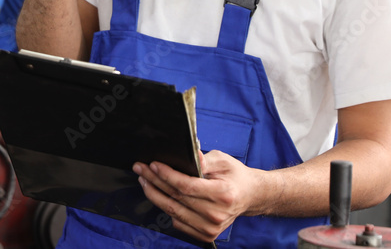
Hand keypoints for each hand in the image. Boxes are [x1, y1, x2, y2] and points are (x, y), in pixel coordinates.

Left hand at [133, 151, 265, 242]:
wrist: (249, 197)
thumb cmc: (235, 176)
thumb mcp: (223, 160)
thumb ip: (205, 159)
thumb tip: (191, 155)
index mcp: (223, 194)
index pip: (186, 186)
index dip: (167, 175)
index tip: (153, 164)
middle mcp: (217, 214)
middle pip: (176, 198)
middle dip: (154, 181)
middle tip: (140, 169)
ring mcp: (211, 228)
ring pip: (173, 212)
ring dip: (154, 195)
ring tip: (144, 180)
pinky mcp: (206, 235)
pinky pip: (178, 223)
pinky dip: (165, 209)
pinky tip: (158, 195)